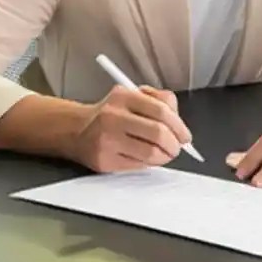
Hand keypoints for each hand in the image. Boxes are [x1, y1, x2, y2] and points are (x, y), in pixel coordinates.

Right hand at [72, 85, 191, 172]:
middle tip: (176, 148)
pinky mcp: (104, 160)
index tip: (185, 136)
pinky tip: (146, 158)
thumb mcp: (132, 97)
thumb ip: (158, 103)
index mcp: (123, 96)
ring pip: (150, 153)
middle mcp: (113, 116)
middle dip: (174, 145)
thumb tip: (180, 127)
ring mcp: (107, 139)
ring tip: (164, 155)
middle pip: (158, 133)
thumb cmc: (110, 115)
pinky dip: (148, 164)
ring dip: (164, 157)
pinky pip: (138, 165)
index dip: (179, 126)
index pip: (161, 110)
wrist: (76, 130)